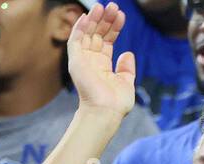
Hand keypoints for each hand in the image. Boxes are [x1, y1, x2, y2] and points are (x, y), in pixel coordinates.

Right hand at [68, 3, 136, 117]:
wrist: (106, 112)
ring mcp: (83, 60)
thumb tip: (127, 52)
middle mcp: (91, 60)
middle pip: (98, 34)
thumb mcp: (126, 82)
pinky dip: (80, 27)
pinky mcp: (75, 61)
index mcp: (103, 65)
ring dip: (94, 19)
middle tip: (114, 6)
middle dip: (105, 20)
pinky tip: (88, 16)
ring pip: (87, 33)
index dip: (114, 27)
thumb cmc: (117, 103)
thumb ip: (126, 68)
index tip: (122, 16)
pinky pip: (75, 40)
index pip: (107, 40)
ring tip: (103, 7)